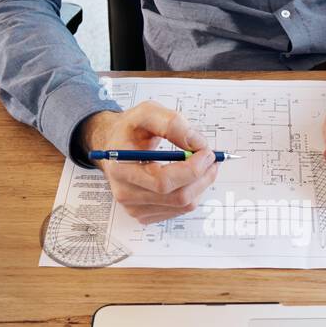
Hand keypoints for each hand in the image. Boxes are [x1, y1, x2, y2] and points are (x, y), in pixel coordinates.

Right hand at [78, 102, 218, 224]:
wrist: (114, 144)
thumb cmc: (130, 129)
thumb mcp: (146, 112)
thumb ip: (172, 123)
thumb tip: (197, 144)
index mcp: (122, 168)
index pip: (164, 181)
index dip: (192, 169)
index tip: (206, 152)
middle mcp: (126, 193)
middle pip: (178, 197)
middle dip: (203, 177)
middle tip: (211, 158)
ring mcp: (134, 207)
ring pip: (183, 205)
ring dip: (200, 185)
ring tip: (202, 165)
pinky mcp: (144, 214)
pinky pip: (179, 210)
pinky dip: (192, 193)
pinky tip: (189, 177)